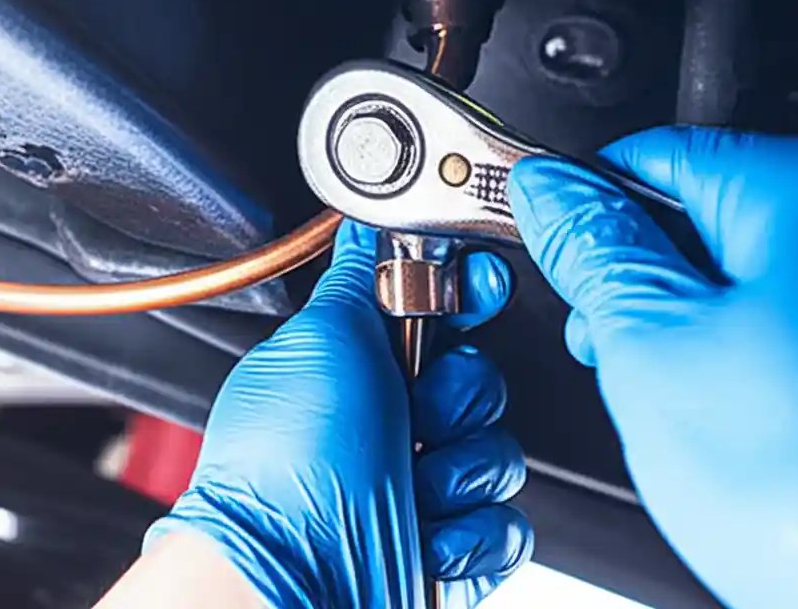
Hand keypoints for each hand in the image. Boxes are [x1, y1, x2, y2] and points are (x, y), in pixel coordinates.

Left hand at [146, 222, 530, 607]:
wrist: (288, 583)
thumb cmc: (286, 469)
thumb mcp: (319, 342)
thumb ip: (356, 278)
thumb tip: (364, 224)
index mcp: (359, 368)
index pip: (439, 313)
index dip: (467, 297)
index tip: (476, 291)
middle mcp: (392, 426)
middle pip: (482, 380)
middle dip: (457, 400)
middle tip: (412, 419)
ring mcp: (423, 491)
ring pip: (502, 454)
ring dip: (461, 474)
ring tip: (409, 490)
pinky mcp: (453, 553)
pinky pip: (510, 525)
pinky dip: (472, 536)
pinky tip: (428, 540)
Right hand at [510, 127, 797, 608]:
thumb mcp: (655, 351)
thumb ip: (594, 253)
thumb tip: (551, 192)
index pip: (651, 155)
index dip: (582, 212)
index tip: (555, 258)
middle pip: (709, 221)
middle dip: (644, 289)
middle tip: (624, 361)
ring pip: (759, 288)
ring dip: (702, 341)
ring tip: (705, 420)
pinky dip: (769, 377)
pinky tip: (763, 438)